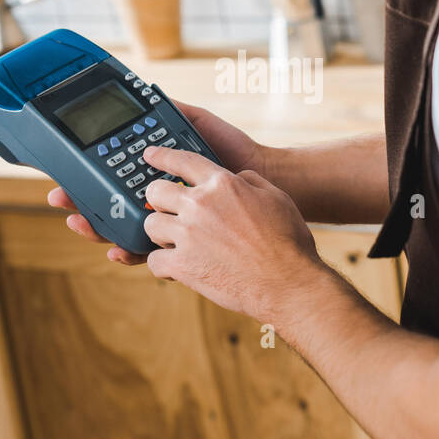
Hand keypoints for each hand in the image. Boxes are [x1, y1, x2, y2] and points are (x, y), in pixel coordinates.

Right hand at [46, 102, 267, 265]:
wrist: (266, 182)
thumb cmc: (235, 154)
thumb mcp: (199, 125)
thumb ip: (173, 113)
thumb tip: (145, 93)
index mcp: (156, 176)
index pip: (113, 179)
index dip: (87, 180)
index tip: (65, 176)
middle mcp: (157, 202)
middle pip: (109, 207)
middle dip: (82, 205)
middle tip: (60, 199)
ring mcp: (169, 225)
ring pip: (123, 232)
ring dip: (98, 231)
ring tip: (81, 223)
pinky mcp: (184, 246)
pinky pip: (152, 255)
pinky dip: (130, 253)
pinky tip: (117, 250)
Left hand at [134, 144, 322, 320]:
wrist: (287, 283)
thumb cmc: (287, 241)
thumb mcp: (275, 197)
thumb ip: (250, 181)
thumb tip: (237, 178)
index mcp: (223, 184)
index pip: (182, 161)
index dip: (163, 156)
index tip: (150, 155)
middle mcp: (200, 205)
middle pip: (156, 191)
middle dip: (158, 199)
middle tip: (167, 210)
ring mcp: (188, 235)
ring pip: (150, 224)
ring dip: (160, 233)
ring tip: (175, 241)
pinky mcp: (182, 265)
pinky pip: (154, 259)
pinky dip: (164, 264)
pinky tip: (178, 267)